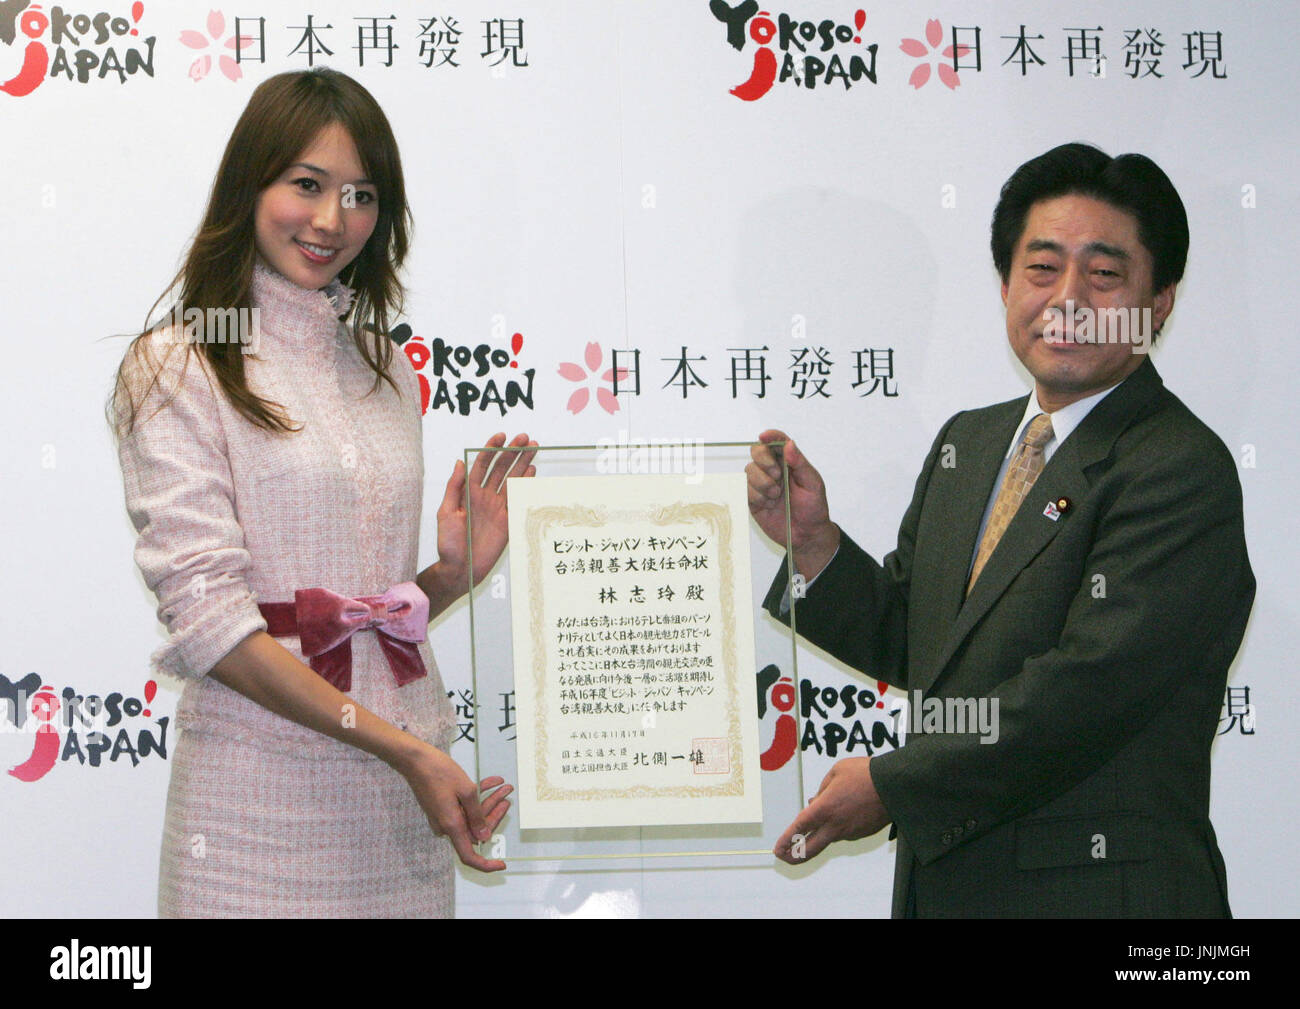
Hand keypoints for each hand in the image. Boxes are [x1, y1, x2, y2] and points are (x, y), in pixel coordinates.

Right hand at [401, 744, 512, 871]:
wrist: (415, 760)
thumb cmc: (439, 772)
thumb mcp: (466, 791)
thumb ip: (477, 816)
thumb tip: (484, 837)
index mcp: (452, 825)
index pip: (469, 856)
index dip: (486, 864)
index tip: (501, 864)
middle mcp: (446, 826)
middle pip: (475, 829)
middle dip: (493, 813)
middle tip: (507, 795)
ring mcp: (443, 817)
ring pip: (471, 816)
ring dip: (487, 802)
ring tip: (502, 786)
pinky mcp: (442, 808)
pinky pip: (463, 808)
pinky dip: (475, 797)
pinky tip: (489, 783)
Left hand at [429, 432, 537, 607]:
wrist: (461, 569)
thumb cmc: (449, 543)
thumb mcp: (445, 512)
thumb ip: (454, 487)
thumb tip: (459, 462)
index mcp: (469, 492)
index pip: (482, 464)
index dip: (492, 449)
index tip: (501, 436)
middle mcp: (485, 496)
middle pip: (501, 468)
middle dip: (513, 451)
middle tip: (525, 438)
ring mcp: (497, 507)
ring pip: (512, 479)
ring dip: (523, 463)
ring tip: (533, 448)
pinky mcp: (508, 520)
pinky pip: (518, 498)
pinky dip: (525, 484)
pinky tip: (532, 471)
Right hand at [745, 429, 839, 578]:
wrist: (806, 535)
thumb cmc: (813, 508)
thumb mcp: (813, 484)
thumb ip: (800, 463)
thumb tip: (789, 444)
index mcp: (789, 462)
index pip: (777, 442)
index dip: (770, 436)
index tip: (765, 437)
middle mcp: (773, 470)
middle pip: (757, 451)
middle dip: (764, 461)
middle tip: (777, 475)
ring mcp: (761, 484)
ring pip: (749, 470)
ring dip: (763, 483)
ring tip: (776, 496)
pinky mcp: (752, 498)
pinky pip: (745, 489)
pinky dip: (757, 496)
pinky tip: (769, 504)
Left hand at [774, 756, 889, 864]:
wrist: (895, 785)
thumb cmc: (865, 774)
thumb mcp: (836, 773)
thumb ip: (822, 790)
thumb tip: (815, 802)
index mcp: (824, 809)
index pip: (799, 829)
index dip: (785, 841)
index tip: (777, 849)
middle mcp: (835, 825)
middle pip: (810, 849)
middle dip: (794, 856)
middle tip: (784, 857)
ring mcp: (850, 832)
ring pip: (829, 836)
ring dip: (822, 830)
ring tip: (829, 808)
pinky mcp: (862, 834)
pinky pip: (845, 831)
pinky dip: (839, 825)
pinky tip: (846, 809)